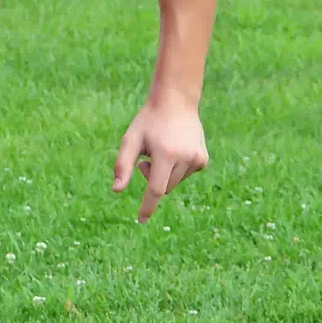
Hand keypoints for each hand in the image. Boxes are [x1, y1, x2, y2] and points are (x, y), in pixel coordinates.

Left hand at [111, 97, 208, 221]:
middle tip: (147, 158)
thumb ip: (123, 165)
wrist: (176, 102)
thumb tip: (117, 189)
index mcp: (166, 154)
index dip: (148, 206)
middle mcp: (185, 158)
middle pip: (164, 187)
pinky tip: (176, 150)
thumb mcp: (131, 140)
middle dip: (152, 178)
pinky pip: (185, 176)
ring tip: (163, 150)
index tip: (141, 220)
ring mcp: (198, 159)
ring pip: (174, 182)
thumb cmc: (149, 121)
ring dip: (165, 173)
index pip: (156, 189)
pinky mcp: (204, 160)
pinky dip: (177, 169)